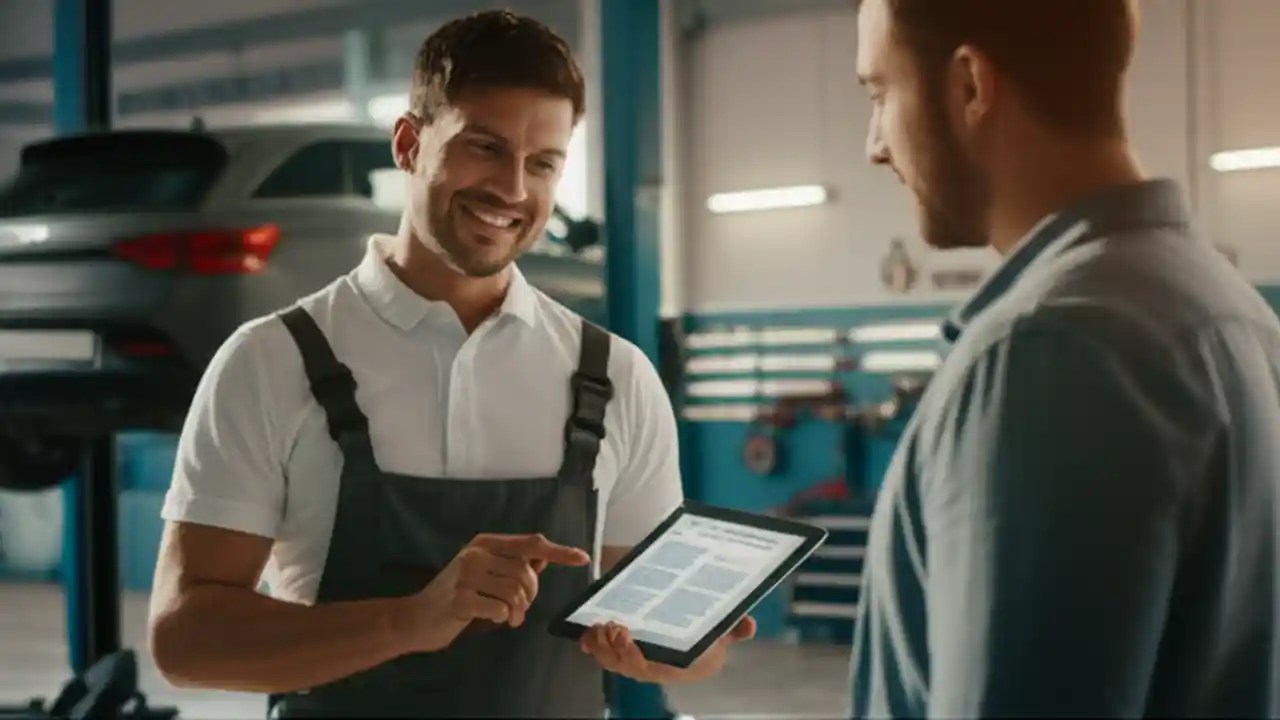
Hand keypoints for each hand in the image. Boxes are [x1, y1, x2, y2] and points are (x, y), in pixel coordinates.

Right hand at [398, 533, 589, 653]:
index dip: (559, 551)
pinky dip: (502, 618)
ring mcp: (465, 575)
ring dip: (518, 611)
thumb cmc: (456, 595)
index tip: (582, 557)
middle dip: (530, 595)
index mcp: (485, 543)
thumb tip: (544, 558)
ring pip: (515, 592)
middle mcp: (476, 553)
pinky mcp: (460, 599)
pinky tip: (493, 620)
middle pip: (526, 573)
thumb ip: (512, 564)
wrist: (416, 618)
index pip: (531, 543)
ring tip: (510, 618)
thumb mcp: (484, 573)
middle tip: (520, 609)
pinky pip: (499, 609)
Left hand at [579, 615, 755, 683]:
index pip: (650, 668)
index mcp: (676, 667)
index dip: (633, 655)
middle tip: (611, 625)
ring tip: (597, 626)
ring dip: (600, 647)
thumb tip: (748, 626)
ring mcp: (637, 663)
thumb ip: (734, 630)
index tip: (626, 635)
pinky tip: (585, 633)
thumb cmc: (710, 639)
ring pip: (612, 662)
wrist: (701, 641)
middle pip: (625, 666)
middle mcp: (654, 669)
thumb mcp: (724, 632)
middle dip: (613, 648)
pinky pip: (606, 656)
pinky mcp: (625, 653)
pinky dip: (593, 646)